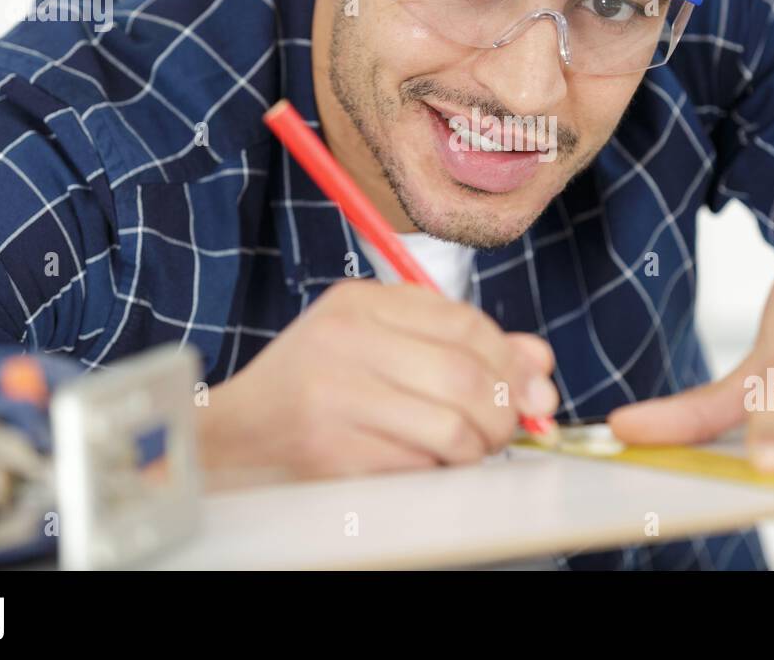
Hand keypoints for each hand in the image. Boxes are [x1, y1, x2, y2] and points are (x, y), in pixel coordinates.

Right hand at [198, 279, 557, 478]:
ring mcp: (334, 398)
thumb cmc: (318, 383)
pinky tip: (429, 462)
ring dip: (479, 447)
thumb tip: (538, 362)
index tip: (532, 387)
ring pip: (450, 427)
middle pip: (465, 375)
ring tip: (473, 448)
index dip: (511, 360)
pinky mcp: (331, 453)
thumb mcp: (381, 340)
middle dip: (504, 409)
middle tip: (509, 426)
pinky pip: (417, 466)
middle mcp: (344, 341)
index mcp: (360, 303)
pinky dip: (438, 470)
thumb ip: (459, 342)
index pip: (465, 323)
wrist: (235, 433)